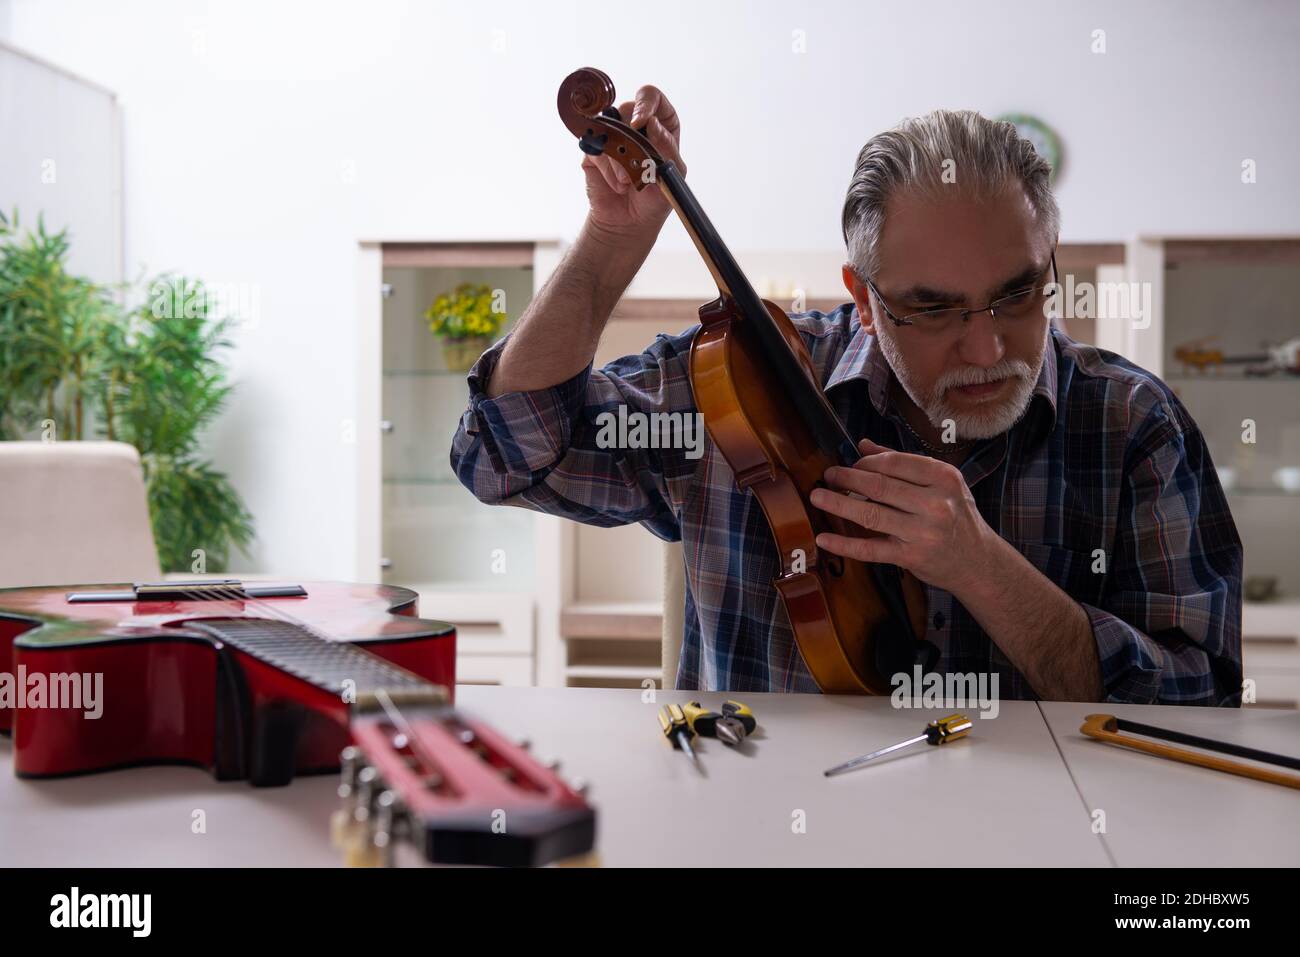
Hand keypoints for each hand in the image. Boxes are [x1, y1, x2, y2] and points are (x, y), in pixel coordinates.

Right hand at [582, 84, 684, 241]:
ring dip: (620, 159)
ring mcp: (613, 136)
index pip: (652, 98)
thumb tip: (652, 122)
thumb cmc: (655, 198)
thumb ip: (665, 147)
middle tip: (638, 167)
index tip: (641, 123)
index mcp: (661, 125)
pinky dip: (607, 169)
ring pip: (610, 128)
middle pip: (627, 109)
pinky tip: (616, 185)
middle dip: (632, 141)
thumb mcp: (671, 174)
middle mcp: (636, 125)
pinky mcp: (594, 150)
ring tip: (628, 182)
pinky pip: (596, 148)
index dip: (645, 105)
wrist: (629, 223)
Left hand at [809, 438, 998, 595]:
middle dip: (847, 478)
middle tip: (828, 476)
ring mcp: (923, 532)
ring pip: (870, 514)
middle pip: (879, 486)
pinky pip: (870, 549)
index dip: (865, 463)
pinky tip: (824, 538)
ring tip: (818, 497)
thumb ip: (903, 463)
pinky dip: (844, 544)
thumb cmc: (957, 516)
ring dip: (838, 504)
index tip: (849, 464)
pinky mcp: (911, 557)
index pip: (894, 463)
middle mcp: (936, 503)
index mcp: (943, 478)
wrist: (979, 562)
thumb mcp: (941, 484)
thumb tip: (863, 445)